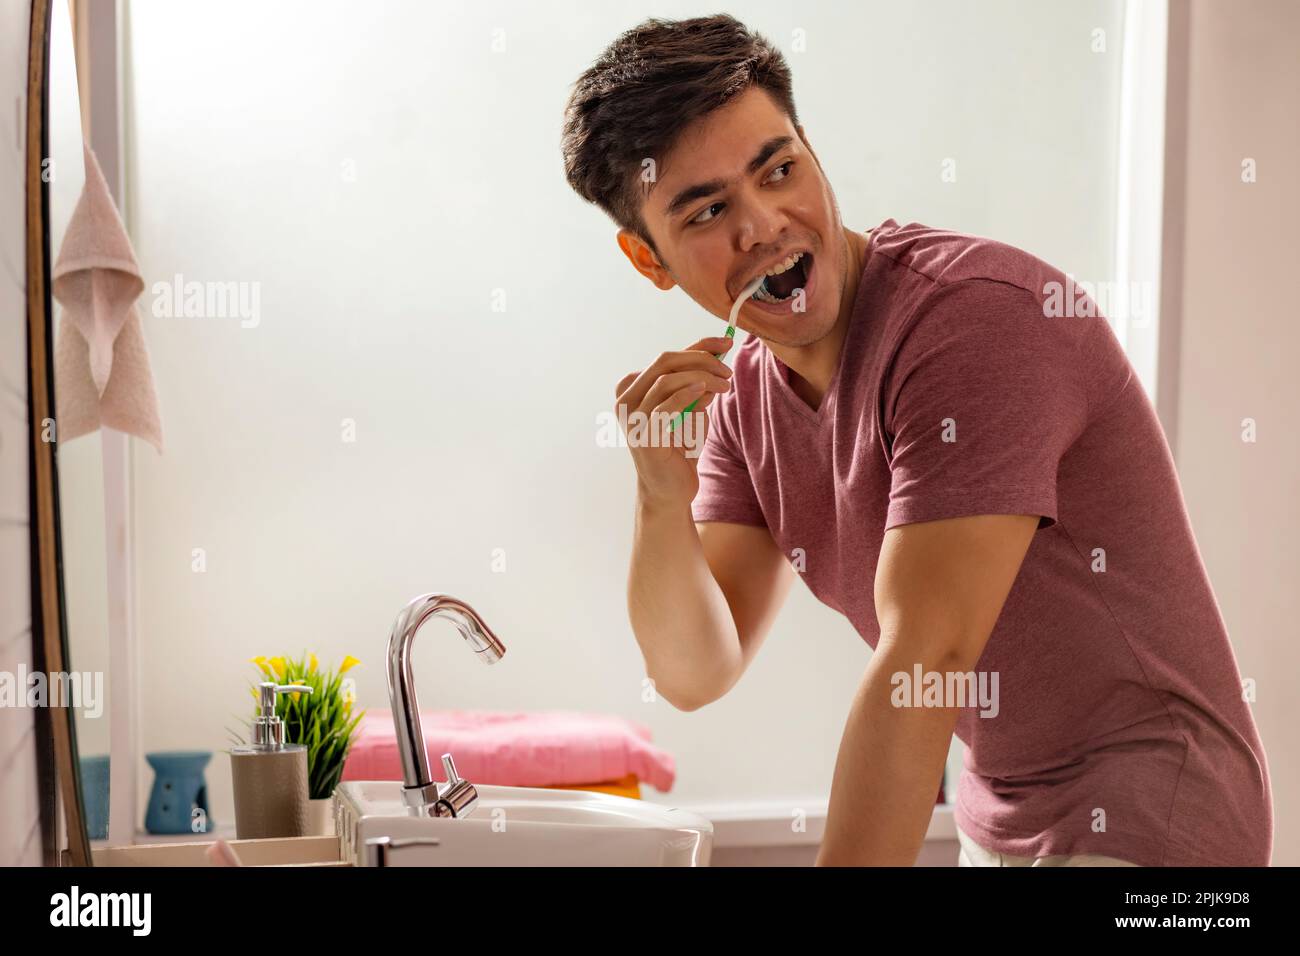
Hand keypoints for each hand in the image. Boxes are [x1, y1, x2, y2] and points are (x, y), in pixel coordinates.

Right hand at [613, 335, 733, 508]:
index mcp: (632, 389)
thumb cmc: (679, 448)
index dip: (698, 346)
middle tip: (727, 369)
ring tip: (725, 385)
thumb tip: (719, 352)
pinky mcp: (643, 435)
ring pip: (666, 380)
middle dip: (700, 359)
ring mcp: (631, 418)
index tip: (726, 342)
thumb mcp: (691, 408)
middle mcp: (625, 400)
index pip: (667, 358)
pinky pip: (666, 405)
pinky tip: (707, 392)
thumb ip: (698, 383)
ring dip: (702, 377)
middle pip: (664, 362)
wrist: (670, 490)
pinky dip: (688, 393)